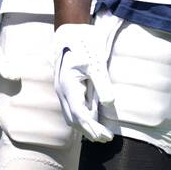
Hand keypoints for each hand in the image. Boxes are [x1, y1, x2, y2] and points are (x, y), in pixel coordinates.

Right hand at [53, 17, 118, 142]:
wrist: (72, 31)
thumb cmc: (84, 44)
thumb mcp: (96, 63)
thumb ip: (102, 84)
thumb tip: (109, 104)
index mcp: (68, 86)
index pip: (79, 114)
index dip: (93, 127)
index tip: (105, 136)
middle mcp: (62, 91)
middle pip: (73, 119)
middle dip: (89, 130)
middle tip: (106, 138)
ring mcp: (62, 90)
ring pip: (71, 115)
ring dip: (86, 126)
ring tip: (102, 134)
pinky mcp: (66, 88)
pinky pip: (72, 107)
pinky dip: (82, 117)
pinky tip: (93, 120)